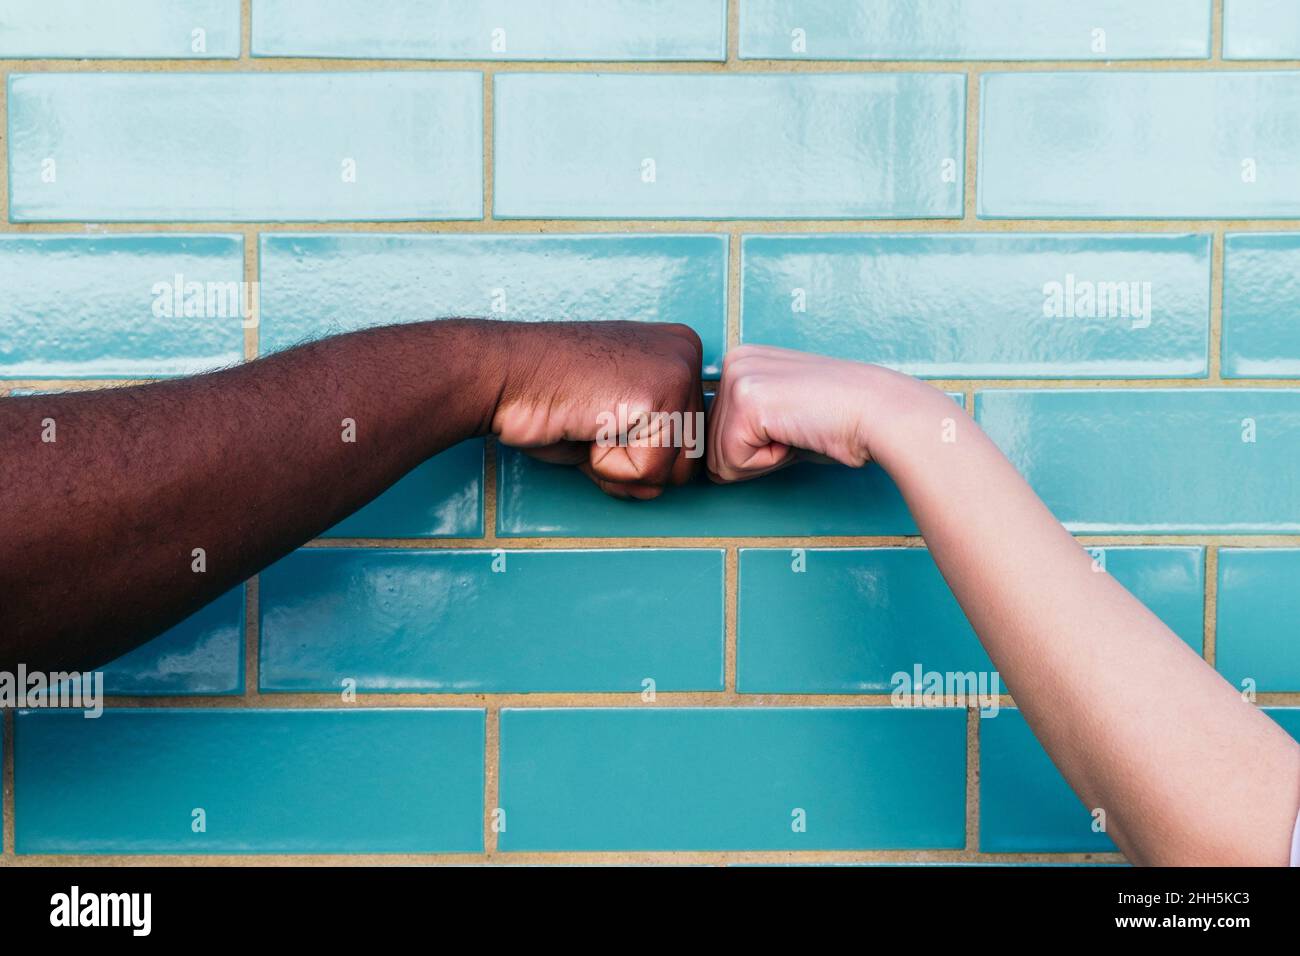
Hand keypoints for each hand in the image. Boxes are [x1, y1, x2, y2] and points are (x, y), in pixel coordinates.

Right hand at [491, 321, 705, 498]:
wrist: (501, 374)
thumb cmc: (543, 395)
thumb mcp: (611, 420)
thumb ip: (647, 445)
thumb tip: (664, 486)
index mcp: (678, 352)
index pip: (686, 444)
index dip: (635, 452)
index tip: (597, 415)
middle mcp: (687, 354)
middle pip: (687, 463)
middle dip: (633, 464)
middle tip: (590, 423)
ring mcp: (680, 371)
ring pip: (672, 473)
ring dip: (620, 465)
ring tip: (590, 422)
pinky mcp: (664, 394)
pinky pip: (649, 472)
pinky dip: (608, 464)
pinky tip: (587, 423)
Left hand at [707, 344, 879, 482]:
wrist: (879, 412)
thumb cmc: (840, 421)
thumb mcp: (778, 419)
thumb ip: (743, 433)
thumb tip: (712, 468)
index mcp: (740, 361)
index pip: (715, 432)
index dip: (754, 448)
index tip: (792, 425)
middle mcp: (733, 361)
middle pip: (712, 446)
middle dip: (755, 455)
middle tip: (797, 430)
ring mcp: (737, 378)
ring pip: (720, 458)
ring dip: (762, 460)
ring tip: (797, 430)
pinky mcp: (745, 402)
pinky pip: (733, 462)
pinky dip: (767, 462)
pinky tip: (796, 434)